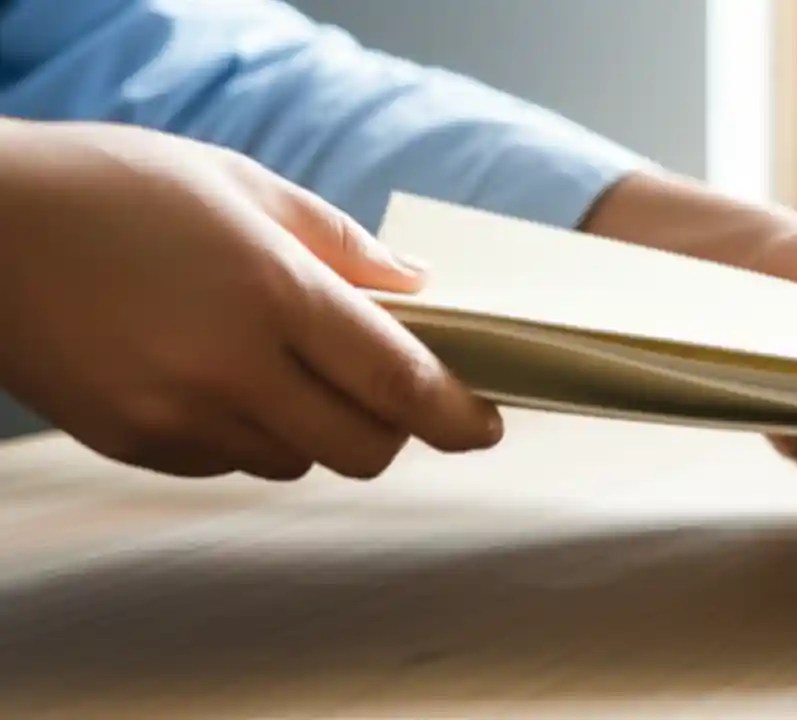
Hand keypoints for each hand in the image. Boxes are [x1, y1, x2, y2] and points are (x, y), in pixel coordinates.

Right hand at [0, 120, 501, 479]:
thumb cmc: (115, 188)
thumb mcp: (244, 186)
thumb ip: (344, 246)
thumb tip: (417, 290)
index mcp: (273, 293)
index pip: (398, 382)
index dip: (456, 414)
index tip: (484, 424)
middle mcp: (231, 369)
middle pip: (362, 448)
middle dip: (393, 429)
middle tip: (383, 387)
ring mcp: (178, 418)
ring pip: (297, 461)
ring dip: (315, 426)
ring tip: (275, 361)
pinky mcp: (135, 445)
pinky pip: (230, 462)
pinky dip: (249, 433)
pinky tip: (213, 375)